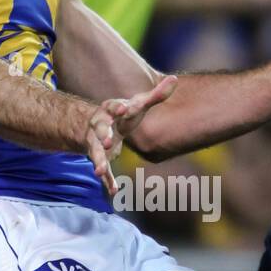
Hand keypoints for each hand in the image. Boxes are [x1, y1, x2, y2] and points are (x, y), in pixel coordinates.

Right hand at [85, 77, 177, 197]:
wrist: (95, 127)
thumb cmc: (122, 115)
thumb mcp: (137, 105)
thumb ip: (156, 95)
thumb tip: (175, 79)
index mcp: (110, 111)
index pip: (113, 107)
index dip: (117, 108)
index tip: (123, 108)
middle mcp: (100, 126)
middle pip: (99, 129)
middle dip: (103, 134)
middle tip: (109, 140)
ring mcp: (98, 144)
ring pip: (96, 152)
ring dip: (98, 161)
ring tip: (99, 170)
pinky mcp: (100, 159)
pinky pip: (103, 171)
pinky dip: (107, 181)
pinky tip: (114, 191)